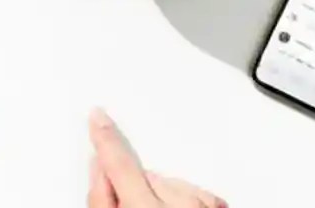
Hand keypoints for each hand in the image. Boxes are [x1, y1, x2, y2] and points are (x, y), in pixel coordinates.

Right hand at [88, 110, 226, 207]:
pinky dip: (183, 200)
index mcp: (146, 207)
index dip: (106, 138)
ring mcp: (203, 205)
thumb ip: (101, 199)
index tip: (98, 115)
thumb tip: (99, 169)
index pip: (120, 164)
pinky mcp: (216, 205)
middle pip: (144, 174)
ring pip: (168, 182)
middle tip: (131, 206)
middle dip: (133, 186)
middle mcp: (181, 204)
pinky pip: (192, 191)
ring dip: (159, 197)